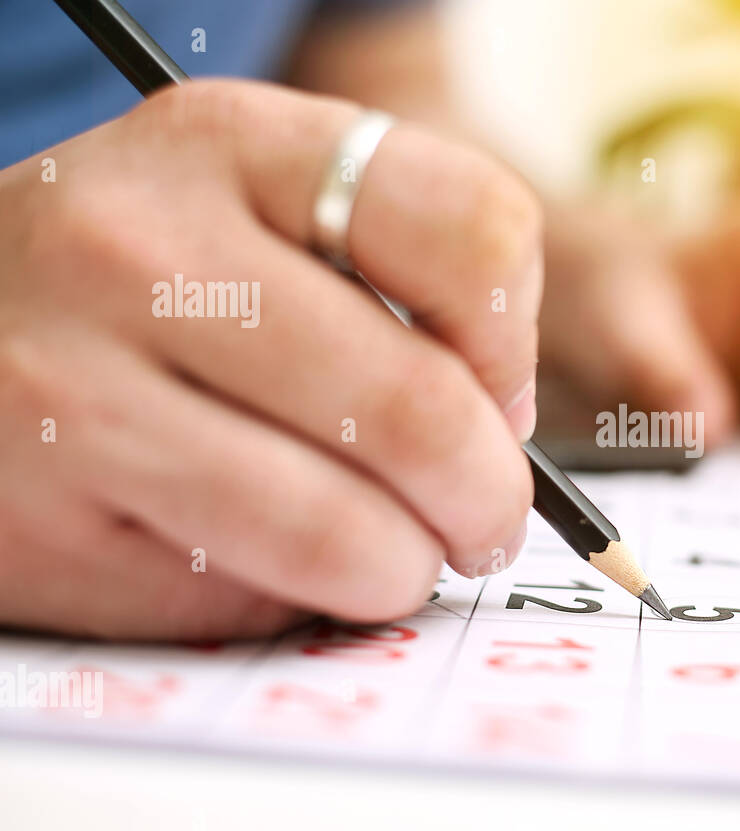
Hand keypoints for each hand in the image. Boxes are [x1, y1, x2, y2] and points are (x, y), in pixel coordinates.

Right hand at [0, 80, 541, 638]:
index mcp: (232, 144)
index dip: (511, 338)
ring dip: (406, 568)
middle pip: (421, 407)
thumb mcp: (259, 205)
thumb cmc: (148, 278)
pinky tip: (273, 553)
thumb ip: (397, 275)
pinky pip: (250, 597)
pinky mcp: (49, 523)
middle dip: (488, 497)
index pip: (473, 230)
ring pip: (345, 533)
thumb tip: (504, 425)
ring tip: (397, 554)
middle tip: (483, 518)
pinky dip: (302, 598)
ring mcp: (80, 392)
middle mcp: (143, 253)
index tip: (493, 390)